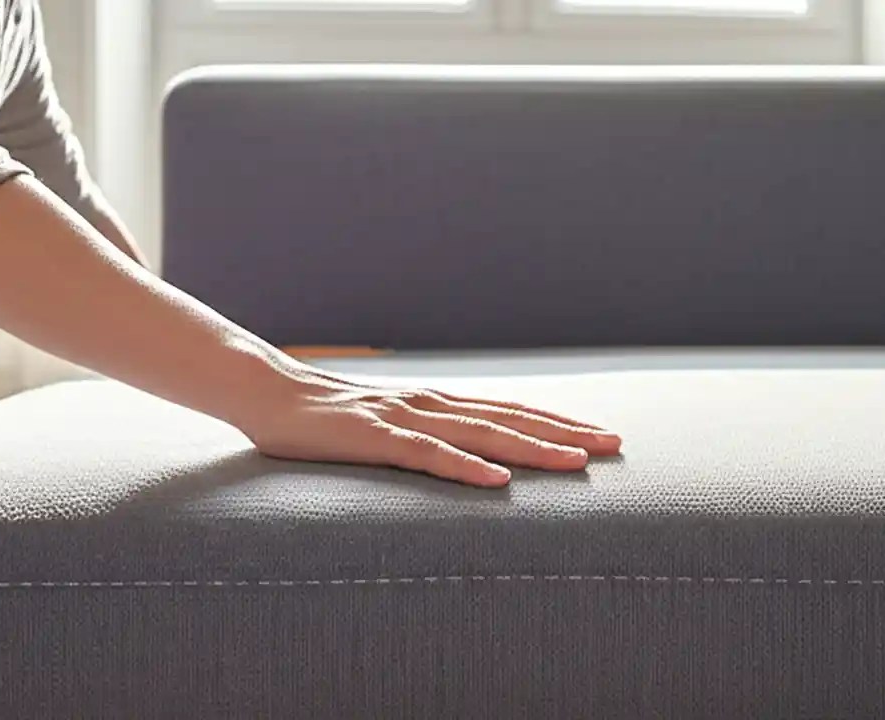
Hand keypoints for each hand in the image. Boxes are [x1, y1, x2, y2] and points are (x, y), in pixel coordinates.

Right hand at [238, 373, 621, 487]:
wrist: (269, 393)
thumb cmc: (329, 418)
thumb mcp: (388, 425)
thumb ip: (427, 436)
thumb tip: (466, 456)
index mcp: (439, 403)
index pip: (513, 412)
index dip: (560, 424)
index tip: (602, 437)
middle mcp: (433, 404)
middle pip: (513, 419)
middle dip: (566, 433)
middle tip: (615, 445)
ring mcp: (406, 418)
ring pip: (483, 435)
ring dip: (533, 449)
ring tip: (577, 462)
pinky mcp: (376, 438)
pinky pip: (429, 455)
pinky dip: (467, 468)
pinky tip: (499, 483)